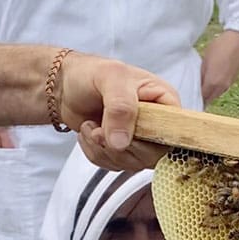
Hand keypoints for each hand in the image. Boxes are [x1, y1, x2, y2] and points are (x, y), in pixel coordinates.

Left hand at [60, 52, 176, 169]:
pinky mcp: (123, 150)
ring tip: (91, 126)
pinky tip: (89, 133)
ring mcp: (140, 139)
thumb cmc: (91, 73)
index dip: (151, 139)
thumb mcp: (110, 78)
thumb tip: (122, 142)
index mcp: (164, 101)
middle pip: (152, 155)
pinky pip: (114, 166)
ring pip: (132, 163)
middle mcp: (156, 123)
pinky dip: (95, 153)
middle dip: (119, 146)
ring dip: (103, 149)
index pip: (173, 132)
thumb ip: (120, 108)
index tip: (128, 132)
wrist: (65, 86)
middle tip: (99, 128)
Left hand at [200, 30, 238, 106]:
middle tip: (194, 95)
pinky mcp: (233, 80)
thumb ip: (201, 75)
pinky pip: (223, 89)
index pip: (202, 98)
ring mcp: (229, 84)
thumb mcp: (205, 60)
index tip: (189, 97)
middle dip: (202, 99)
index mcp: (212, 83)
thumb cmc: (220, 47)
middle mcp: (221, 87)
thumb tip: (198, 84)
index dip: (195, 99)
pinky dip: (217, 89)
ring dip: (210, 94)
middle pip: (209, 99)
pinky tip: (213, 82)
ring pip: (217, 94)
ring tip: (203, 88)